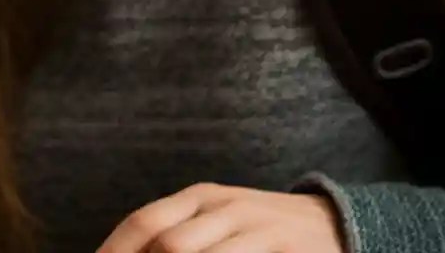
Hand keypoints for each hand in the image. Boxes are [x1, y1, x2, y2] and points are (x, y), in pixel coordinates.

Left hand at [96, 183, 344, 252]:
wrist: (329, 223)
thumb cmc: (256, 229)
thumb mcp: (214, 220)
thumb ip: (174, 234)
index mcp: (198, 198)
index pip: (144, 222)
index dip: (114, 250)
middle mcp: (224, 208)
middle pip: (169, 244)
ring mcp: (256, 229)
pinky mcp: (285, 251)